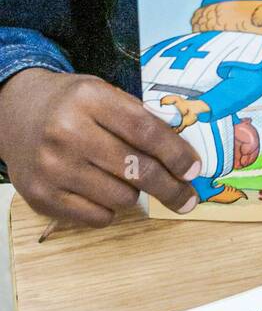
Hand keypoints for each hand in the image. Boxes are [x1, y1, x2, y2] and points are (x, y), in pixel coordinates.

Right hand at [0, 68, 201, 226]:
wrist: (15, 113)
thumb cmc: (71, 105)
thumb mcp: (104, 93)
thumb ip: (140, 119)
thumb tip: (184, 157)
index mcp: (89, 98)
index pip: (145, 131)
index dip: (176, 153)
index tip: (195, 169)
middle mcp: (66, 132)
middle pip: (136, 169)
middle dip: (171, 187)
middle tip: (188, 197)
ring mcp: (51, 167)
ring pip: (121, 198)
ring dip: (134, 193)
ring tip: (123, 178)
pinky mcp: (41, 196)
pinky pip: (97, 217)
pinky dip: (109, 209)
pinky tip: (100, 190)